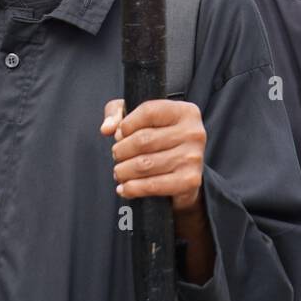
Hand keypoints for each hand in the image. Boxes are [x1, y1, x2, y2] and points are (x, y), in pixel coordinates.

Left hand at [101, 98, 205, 214]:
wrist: (183, 174)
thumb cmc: (159, 140)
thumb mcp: (139, 119)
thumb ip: (118, 114)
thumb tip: (106, 129)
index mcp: (184, 111)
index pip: (148, 111)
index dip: (126, 125)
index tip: (119, 134)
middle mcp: (193, 132)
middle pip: (143, 140)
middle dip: (121, 150)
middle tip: (116, 156)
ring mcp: (193, 157)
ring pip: (144, 164)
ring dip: (123, 171)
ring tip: (119, 172)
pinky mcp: (189, 181)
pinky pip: (152, 185)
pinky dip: (133, 188)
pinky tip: (124, 188)